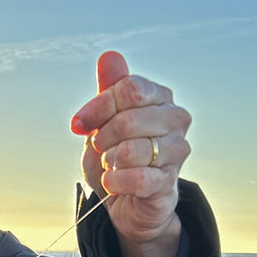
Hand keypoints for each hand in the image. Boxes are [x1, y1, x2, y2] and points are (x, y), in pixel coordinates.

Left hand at [71, 51, 192, 256]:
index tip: (79, 124)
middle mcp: (176, 120)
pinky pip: (135, 177)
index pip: (129, 89)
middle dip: (101, 137)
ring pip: (132, 150)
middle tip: (99, 148)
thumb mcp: (104, 120)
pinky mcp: (169, 182)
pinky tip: (112, 182)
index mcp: (161, 98)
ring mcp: (177, 151)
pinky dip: (114, 181)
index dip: (98, 107)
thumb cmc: (115, 154)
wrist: (124, 199)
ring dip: (109, 161)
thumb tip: (109, 56)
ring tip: (111, 164)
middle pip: (128, 119)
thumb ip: (109, 89)